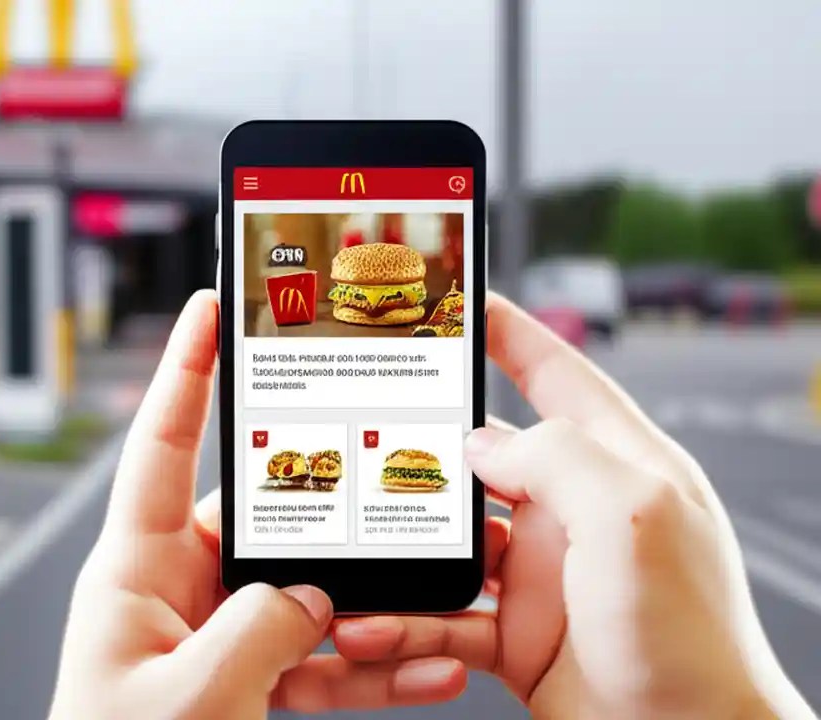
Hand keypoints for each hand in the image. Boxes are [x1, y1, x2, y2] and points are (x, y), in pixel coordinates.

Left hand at [50, 291, 468, 718]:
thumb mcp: (187, 701)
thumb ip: (257, 633)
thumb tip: (313, 597)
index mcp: (135, 572)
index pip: (162, 447)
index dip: (187, 373)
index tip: (213, 308)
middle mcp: (176, 592)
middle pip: (267, 525)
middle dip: (335, 520)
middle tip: (395, 493)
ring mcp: (217, 639)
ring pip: (307, 599)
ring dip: (371, 608)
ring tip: (437, 602)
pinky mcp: (247, 685)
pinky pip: (319, 664)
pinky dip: (371, 671)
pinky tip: (426, 672)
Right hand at [333, 294, 814, 718]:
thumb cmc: (692, 638)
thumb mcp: (633, 517)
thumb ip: (556, 457)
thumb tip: (481, 443)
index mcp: (616, 465)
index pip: (558, 374)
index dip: (508, 331)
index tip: (460, 300)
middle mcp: (574, 511)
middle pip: (482, 456)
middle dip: (423, 450)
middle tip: (367, 439)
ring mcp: (539, 572)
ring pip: (447, 539)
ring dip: (403, 548)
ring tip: (360, 549)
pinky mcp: (513, 632)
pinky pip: (442, 614)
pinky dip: (406, 620)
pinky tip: (379, 624)